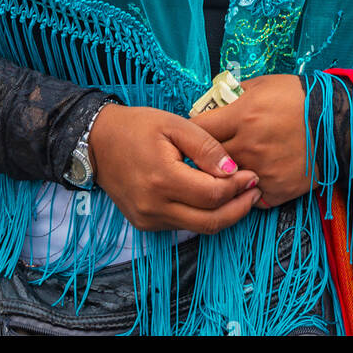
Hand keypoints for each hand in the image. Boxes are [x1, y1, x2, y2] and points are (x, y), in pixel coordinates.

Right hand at [87, 103, 262, 233]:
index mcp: (163, 178)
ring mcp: (148, 219)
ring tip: (240, 196)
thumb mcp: (174, 124)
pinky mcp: (145, 223)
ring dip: (224, 215)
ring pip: (198, 228)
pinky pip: (181, 226)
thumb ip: (206, 147)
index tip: (252, 175)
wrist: (97, 141)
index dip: (238, 187)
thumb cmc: (137, 126)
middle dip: (238, 209)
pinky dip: (202, 216)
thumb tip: (233, 170)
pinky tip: (212, 199)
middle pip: (210, 221)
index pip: (212, 195)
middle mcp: (155, 206)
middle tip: (255, 192)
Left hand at [187, 74, 310, 208]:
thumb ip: (233, 96)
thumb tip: (210, 105)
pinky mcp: (278, 190)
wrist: (339, 122)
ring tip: (227, 168)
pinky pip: (250, 196)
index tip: (192, 134)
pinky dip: (248, 190)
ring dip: (225, 175)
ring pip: (227, 181)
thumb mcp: (262, 85)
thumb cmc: (299, 98)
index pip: (198, 130)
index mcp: (242, 116)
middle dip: (203, 157)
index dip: (191, 132)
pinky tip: (252, 178)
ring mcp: (263, 171)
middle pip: (208, 159)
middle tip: (203, 155)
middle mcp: (249, 146)